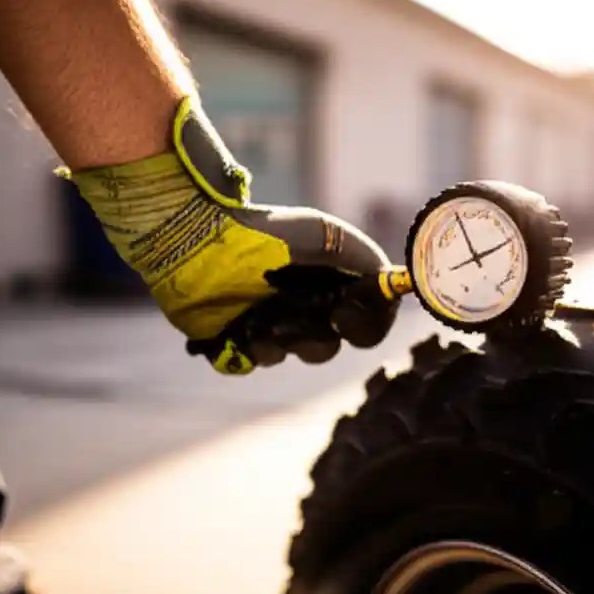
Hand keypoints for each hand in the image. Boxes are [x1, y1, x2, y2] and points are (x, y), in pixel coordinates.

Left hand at [65, 95, 398, 373]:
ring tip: (265, 322)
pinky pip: (261, 361)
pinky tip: (243, 328)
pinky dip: (256, 348)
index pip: (369, 316)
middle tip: (299, 317)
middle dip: (320, 334)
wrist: (201, 242)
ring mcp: (274, 322)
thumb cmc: (267, 232)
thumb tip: (392, 286)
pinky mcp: (241, 338)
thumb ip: (366, 259)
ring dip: (289, 341)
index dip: (366, 323)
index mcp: (333, 279)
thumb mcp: (325, 234)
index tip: (346, 314)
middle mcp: (308, 302)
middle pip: (337, 342)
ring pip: (301, 354)